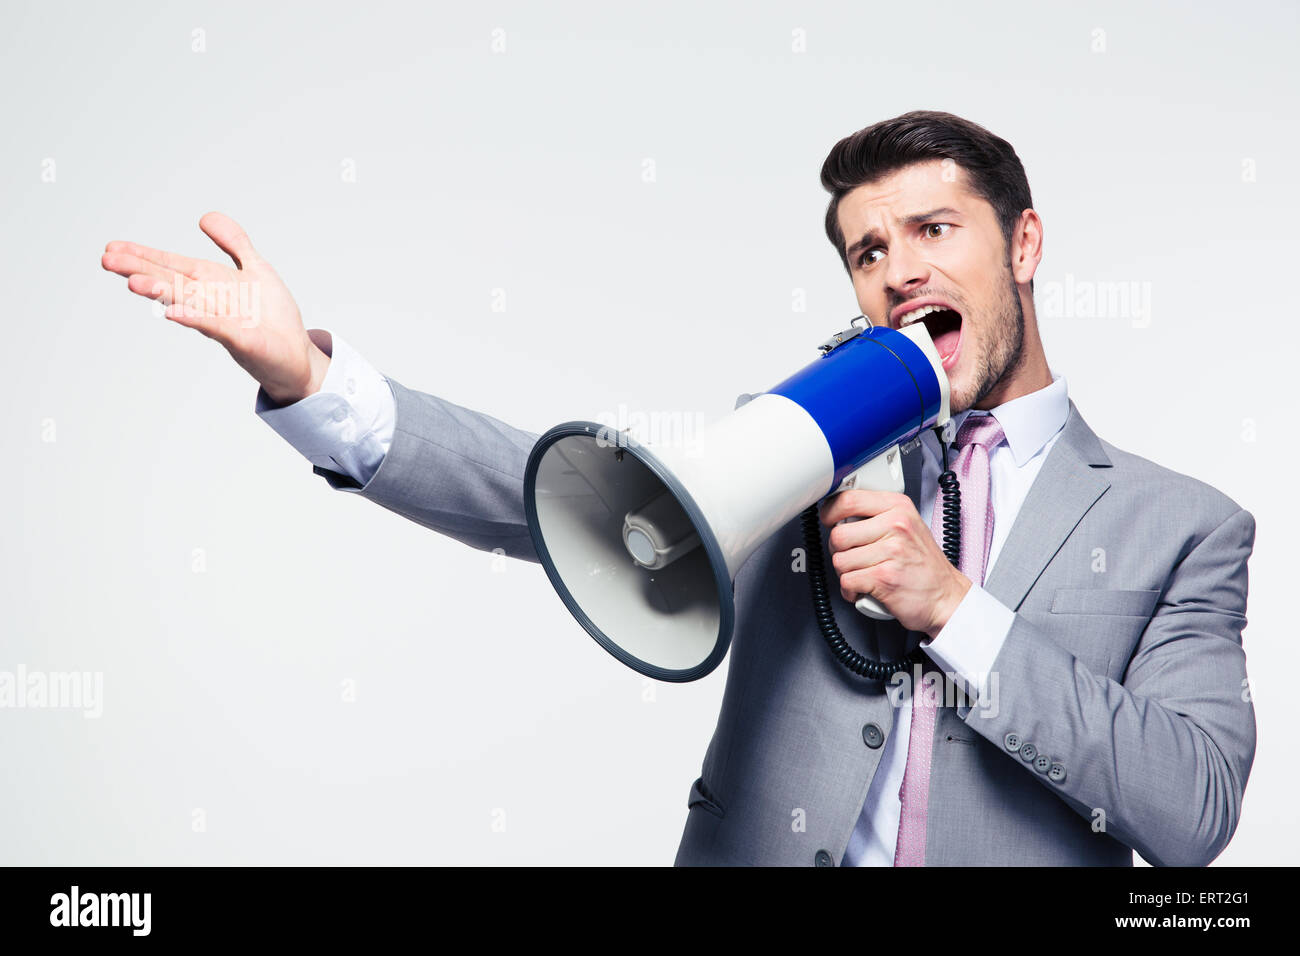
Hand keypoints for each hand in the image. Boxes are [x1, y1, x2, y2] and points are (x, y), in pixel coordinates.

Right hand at [101, 211, 329, 405]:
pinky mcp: (242, 340)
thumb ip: (234, 243)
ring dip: (162, 293)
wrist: (297, 356)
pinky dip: (197, 319)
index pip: (174, 265)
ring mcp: (224, 322)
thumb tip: (205, 216)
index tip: (112, 247)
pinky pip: (217, 328)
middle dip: (141, 270)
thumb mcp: (256, 269)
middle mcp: (211, 302)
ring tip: (133, 282)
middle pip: (173, 282)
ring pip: (188, 303)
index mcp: (213, 284)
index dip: (145, 255)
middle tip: (107, 260)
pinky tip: (174, 312)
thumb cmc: (274, 317)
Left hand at [819, 490, 970, 638]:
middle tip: (854, 557)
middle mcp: (896, 525)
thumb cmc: (924, 565)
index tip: (829, 520)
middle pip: (838, 535)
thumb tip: (840, 514)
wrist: (946, 598)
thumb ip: (877, 516)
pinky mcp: (884, 577)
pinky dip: (851, 591)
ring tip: (863, 574)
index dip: (830, 512)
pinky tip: (863, 589)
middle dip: (839, 551)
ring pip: (840, 560)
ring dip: (846, 573)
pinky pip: (847, 581)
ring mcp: (891, 551)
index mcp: (898, 507)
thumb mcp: (908, 526)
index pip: (848, 499)